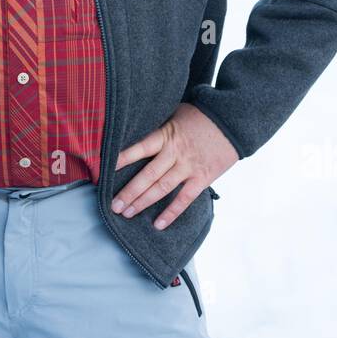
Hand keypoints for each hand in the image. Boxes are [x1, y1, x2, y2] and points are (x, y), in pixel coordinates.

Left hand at [111, 102, 237, 229]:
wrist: (233, 121)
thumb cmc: (201, 116)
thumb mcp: (175, 113)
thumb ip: (158, 126)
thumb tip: (135, 131)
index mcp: (166, 135)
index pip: (139, 148)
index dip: (122, 159)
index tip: (104, 170)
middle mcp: (175, 152)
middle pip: (147, 175)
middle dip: (129, 191)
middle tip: (113, 205)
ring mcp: (189, 167)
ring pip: (162, 188)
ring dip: (143, 202)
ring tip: (126, 213)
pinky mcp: (202, 178)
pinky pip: (185, 199)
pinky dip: (171, 212)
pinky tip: (158, 224)